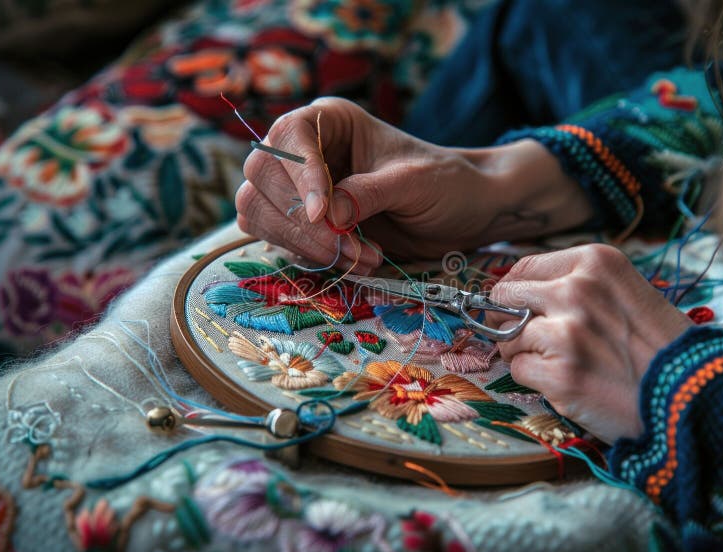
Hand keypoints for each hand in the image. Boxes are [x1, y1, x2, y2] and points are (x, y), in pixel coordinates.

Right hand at [236, 98, 592, 270]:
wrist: (463, 214)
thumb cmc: (445, 183)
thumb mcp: (412, 182)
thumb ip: (367, 194)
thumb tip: (326, 216)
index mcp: (329, 121)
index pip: (288, 137)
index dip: (299, 176)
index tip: (325, 216)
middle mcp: (305, 151)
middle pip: (261, 177)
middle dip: (301, 220)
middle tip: (348, 246)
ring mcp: (298, 189)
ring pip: (259, 212)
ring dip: (305, 244)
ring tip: (362, 256)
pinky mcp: (303, 224)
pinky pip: (278, 240)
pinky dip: (309, 256)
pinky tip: (355, 259)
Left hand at [487, 244, 691, 443]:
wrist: (694, 395)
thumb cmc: (658, 346)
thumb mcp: (624, 292)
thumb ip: (574, 284)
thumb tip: (513, 290)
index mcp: (595, 263)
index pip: (523, 268)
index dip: (517, 292)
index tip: (524, 309)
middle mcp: (577, 290)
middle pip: (507, 297)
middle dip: (512, 321)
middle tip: (537, 340)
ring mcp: (567, 332)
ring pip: (508, 337)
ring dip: (525, 354)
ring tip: (565, 364)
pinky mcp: (560, 374)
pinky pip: (518, 370)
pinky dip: (534, 380)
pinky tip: (567, 382)